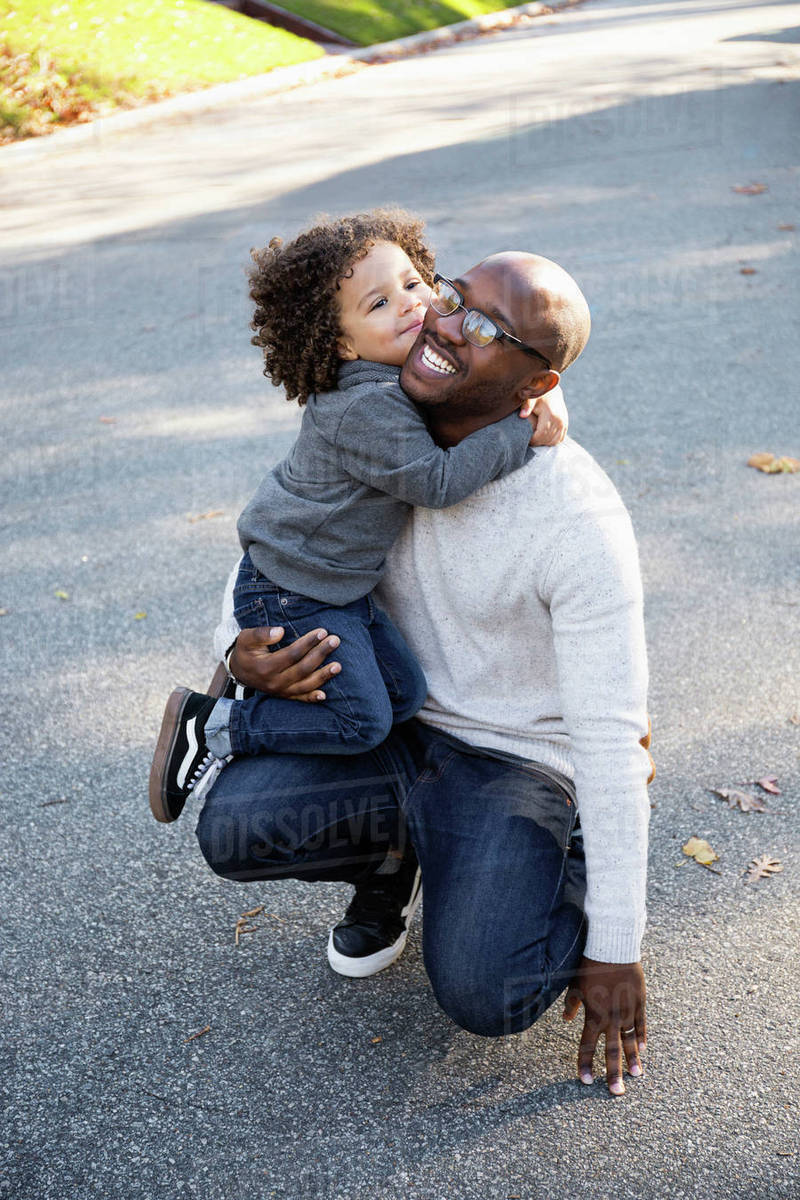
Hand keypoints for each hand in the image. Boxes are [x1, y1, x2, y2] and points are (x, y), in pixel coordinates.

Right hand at [229, 626, 340, 701]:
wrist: (239, 670)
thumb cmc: (246, 650)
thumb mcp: (246, 638)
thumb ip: (261, 634)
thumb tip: (280, 631)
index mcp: (266, 667)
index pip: (292, 654)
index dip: (308, 643)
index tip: (322, 631)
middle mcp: (275, 682)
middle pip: (303, 668)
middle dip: (321, 654)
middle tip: (335, 640)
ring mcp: (281, 691)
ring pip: (305, 685)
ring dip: (323, 676)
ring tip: (338, 666)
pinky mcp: (285, 696)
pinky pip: (301, 698)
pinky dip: (312, 697)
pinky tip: (325, 695)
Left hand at [520, 383, 567, 445]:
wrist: (552, 392)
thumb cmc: (539, 395)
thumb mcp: (532, 398)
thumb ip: (527, 406)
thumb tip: (522, 415)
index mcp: (551, 415)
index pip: (541, 434)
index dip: (533, 440)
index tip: (526, 440)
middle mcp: (559, 420)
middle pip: (547, 439)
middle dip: (537, 442)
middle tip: (529, 441)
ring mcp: (564, 423)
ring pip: (553, 441)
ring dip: (544, 443)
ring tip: (535, 440)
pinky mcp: (565, 425)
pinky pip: (559, 439)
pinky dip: (551, 441)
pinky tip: (543, 439)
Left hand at [562, 957, 646, 1094]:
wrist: (612, 948)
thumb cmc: (589, 965)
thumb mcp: (574, 985)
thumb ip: (572, 1004)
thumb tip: (565, 1018)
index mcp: (593, 1015)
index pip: (587, 1046)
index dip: (585, 1064)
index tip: (585, 1081)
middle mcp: (610, 1017)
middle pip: (612, 1052)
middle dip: (613, 1074)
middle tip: (616, 1093)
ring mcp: (627, 1011)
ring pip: (630, 1041)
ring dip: (633, 1060)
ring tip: (635, 1076)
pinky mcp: (639, 1002)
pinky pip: (641, 1024)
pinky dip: (642, 1037)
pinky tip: (643, 1050)